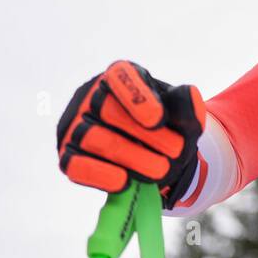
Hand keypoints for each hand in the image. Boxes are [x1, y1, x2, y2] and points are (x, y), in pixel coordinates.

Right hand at [56, 60, 204, 207]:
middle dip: (145, 135)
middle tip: (175, 152)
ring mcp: (74, 127)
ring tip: (161, 170)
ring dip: (131, 157)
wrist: (153, 155)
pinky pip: (76, 165)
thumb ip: (188, 105)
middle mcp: (90, 97)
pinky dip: (101, 175)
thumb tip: (189, 95)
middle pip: (108, 111)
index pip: (120, 76)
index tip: (159, 120)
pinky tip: (125, 182)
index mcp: (119, 76)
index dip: (137, 98)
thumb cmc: (166, 127)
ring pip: (94, 139)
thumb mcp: (183, 114)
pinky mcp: (68, 157)